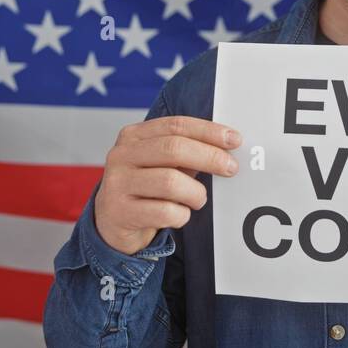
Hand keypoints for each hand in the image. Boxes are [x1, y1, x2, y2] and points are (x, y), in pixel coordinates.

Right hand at [94, 116, 240, 254]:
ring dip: (196, 193)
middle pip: (174, 148)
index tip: (234, 139)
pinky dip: (182, 215)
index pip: (176, 125)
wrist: (112, 222)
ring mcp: (117, 183)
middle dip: (210, 157)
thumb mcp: (162, 164)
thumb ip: (187, 152)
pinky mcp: (120, 212)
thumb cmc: (146, 187)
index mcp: (133, 136)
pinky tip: (179, 215)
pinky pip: (165, 212)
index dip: (208, 131)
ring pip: (171, 182)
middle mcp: (121, 155)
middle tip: (231, 168)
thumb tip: (227, 146)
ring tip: (198, 199)